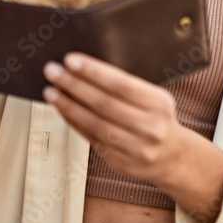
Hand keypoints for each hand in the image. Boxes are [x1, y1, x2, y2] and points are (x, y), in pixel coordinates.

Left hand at [43, 54, 222, 222]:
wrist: (171, 155)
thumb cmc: (157, 117)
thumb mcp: (155, 97)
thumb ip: (127, 87)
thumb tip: (86, 68)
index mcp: (160, 104)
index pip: (122, 84)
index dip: (94, 72)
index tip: (70, 60)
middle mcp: (149, 127)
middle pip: (104, 104)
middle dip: (74, 85)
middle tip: (52, 71)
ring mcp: (135, 148)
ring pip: (94, 124)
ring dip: (68, 106)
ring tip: (50, 91)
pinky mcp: (119, 162)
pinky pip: (91, 138)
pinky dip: (73, 122)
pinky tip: (61, 109)